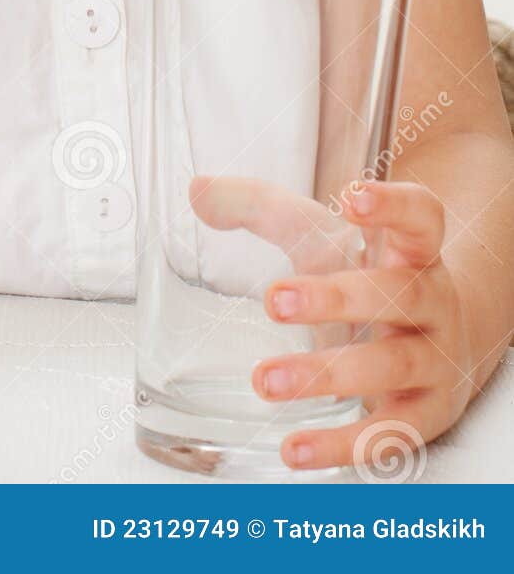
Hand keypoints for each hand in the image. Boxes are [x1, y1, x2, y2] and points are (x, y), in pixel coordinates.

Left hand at [195, 175, 473, 471]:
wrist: (440, 348)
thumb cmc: (365, 278)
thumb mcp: (321, 238)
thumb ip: (261, 209)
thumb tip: (198, 190)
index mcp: (411, 251)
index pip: (421, 217)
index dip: (393, 206)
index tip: (351, 198)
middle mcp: (434, 303)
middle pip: (397, 295)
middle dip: (337, 299)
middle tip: (274, 300)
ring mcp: (436, 362)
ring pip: (391, 367)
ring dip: (327, 374)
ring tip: (264, 379)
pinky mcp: (426, 417)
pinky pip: (386, 435)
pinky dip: (340, 445)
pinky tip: (293, 449)